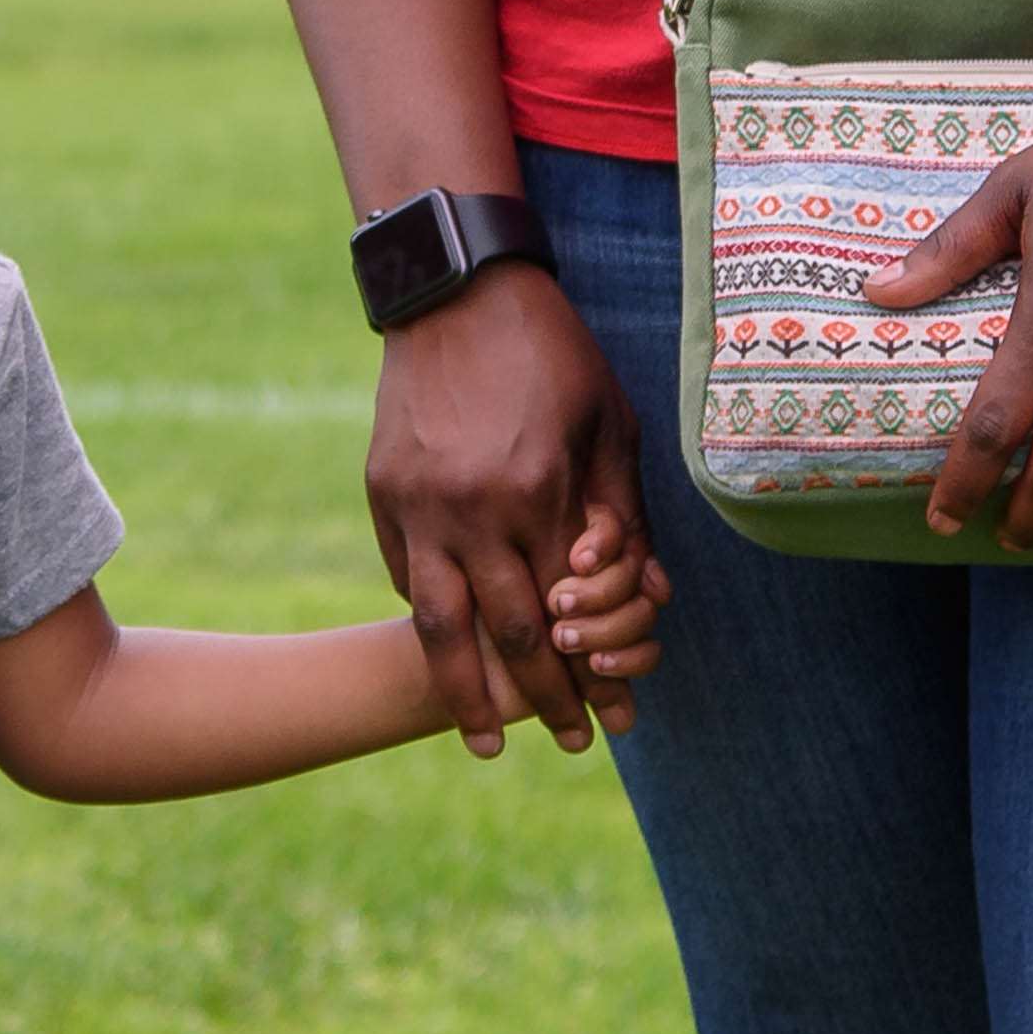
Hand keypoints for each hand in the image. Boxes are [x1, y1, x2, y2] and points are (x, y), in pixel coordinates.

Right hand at [364, 264, 652, 753]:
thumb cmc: (550, 352)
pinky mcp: (382, 493)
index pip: (567, 612)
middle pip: (506, 634)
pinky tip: (451, 655)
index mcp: (536, 491)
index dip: (593, 674)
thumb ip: (625, 515)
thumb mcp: (609, 423)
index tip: (616, 720)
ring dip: (465, 694)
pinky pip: (403, 577)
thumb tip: (650, 595)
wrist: (454, 289)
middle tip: (573, 744)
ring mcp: (416, 505)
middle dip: (543, 700)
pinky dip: (430, 622)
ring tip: (488, 744)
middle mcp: (470, 510)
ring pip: (438, 626)